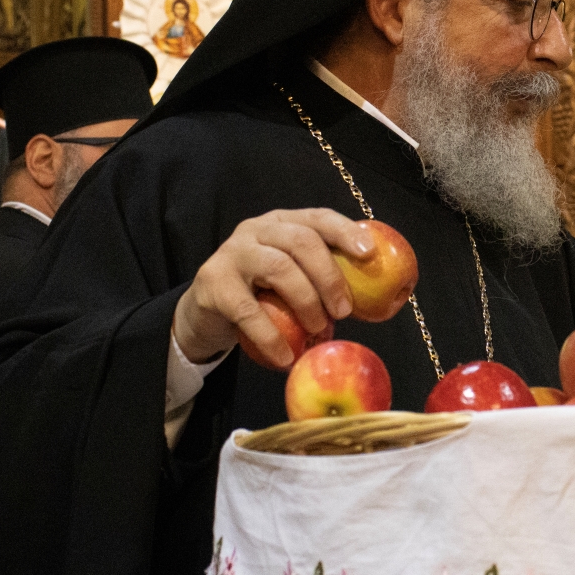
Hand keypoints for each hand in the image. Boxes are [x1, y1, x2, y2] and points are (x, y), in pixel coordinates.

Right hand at [173, 208, 373, 368]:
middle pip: (302, 241)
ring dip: (307, 302)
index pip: (318, 218)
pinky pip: (248, 310)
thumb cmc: (261, 296)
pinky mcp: (213, 283)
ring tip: (318, 331)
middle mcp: (256, 229)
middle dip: (330, 276)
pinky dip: (272, 336)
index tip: (369, 254)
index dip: (345, 232)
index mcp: (282, 223)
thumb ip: (321, 279)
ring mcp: (232, 253)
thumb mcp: (292, 280)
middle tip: (345, 311)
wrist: (205, 313)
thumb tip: (369, 303)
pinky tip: (286, 356)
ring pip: (279, 268)